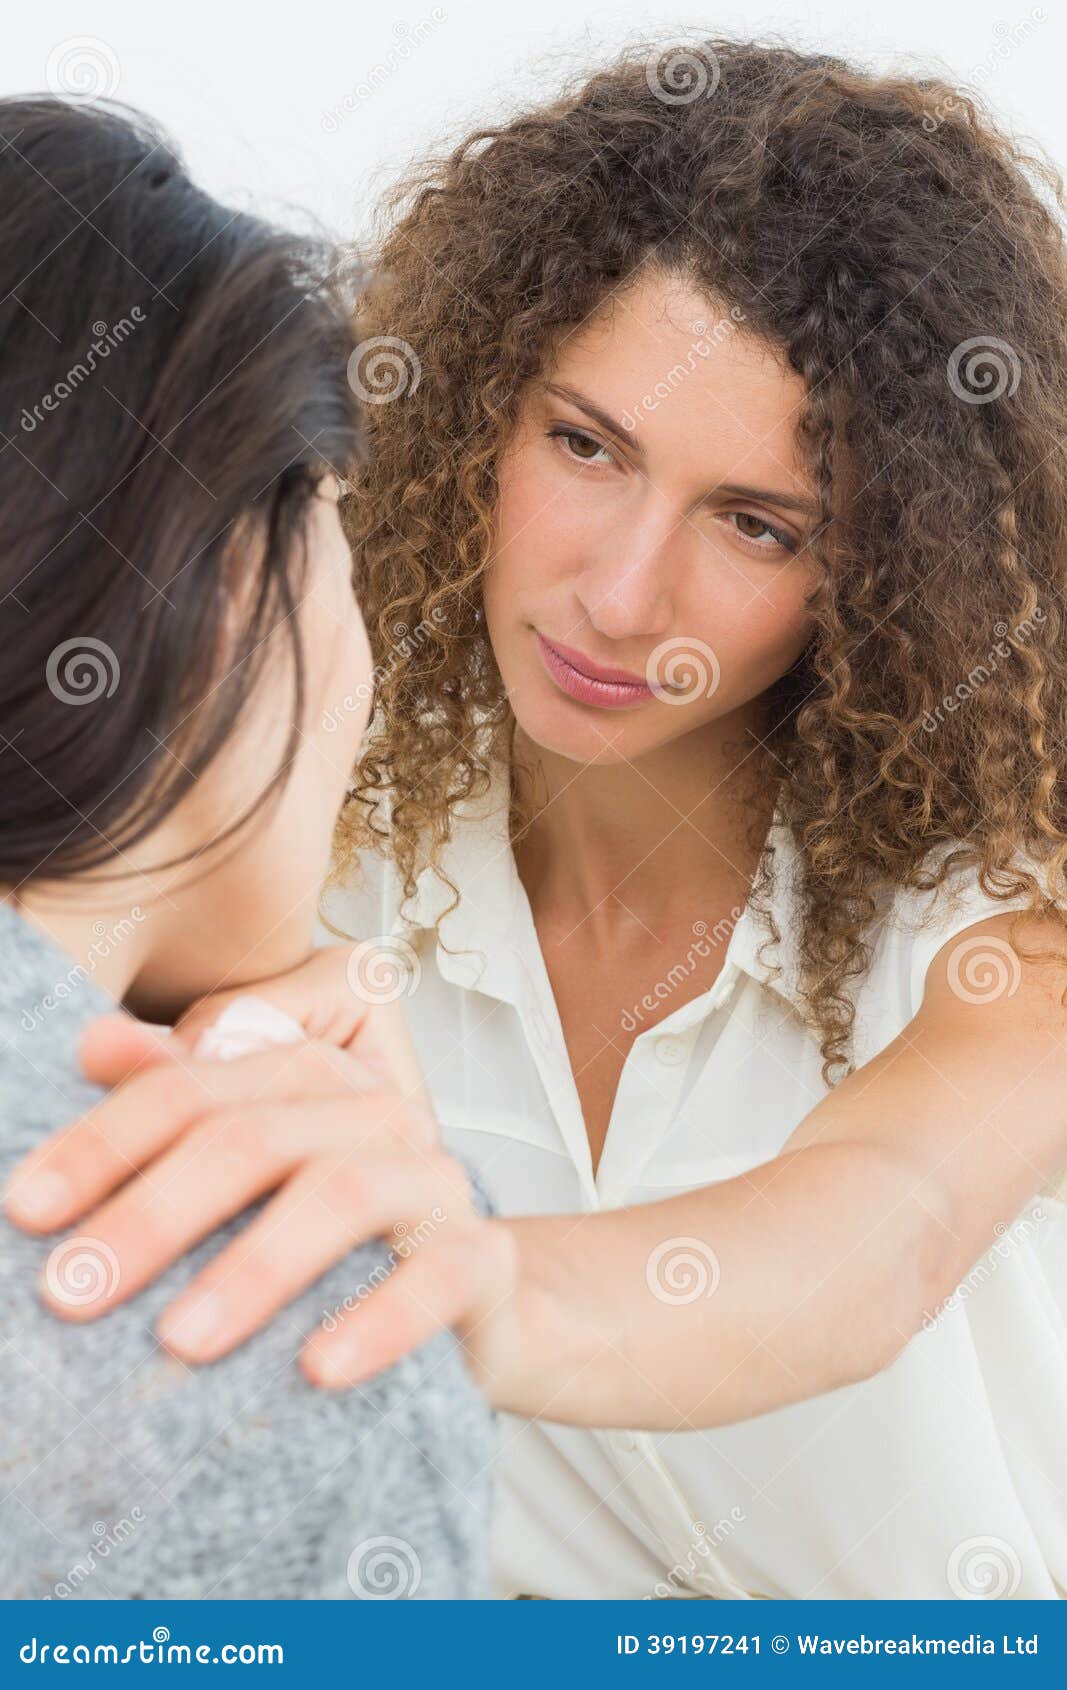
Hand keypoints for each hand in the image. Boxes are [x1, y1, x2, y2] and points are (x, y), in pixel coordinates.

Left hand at [2, 943, 517, 1393]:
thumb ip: (181, 1101)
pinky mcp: (480, 1258)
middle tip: (71, 1293)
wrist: (471, 1300)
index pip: (191, 1088)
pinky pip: (438, 1276)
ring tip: (178, 1342)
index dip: (104, 1140)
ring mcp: (432, 1180)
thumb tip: (95, 1042)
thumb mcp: (254, 1167)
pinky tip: (315, 1371)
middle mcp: (372, 1110)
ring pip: (341, 1192)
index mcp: (306, 1074)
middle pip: (254, 1136)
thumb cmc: (337, 1234)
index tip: (27, 1209)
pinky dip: (377, 1321)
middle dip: (152, 1213)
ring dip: (253, 1267)